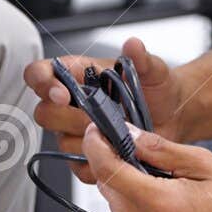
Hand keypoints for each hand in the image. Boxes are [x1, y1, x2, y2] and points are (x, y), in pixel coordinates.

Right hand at [24, 37, 189, 185]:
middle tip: (97, 117)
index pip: (39, 74)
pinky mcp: (86, 156)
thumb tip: (134, 45)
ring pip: (62, 143)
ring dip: (89, 140)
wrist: (172, 116)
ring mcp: (75, 132)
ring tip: (117, 132)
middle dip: (69, 118)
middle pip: (44, 113)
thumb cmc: (155, 88)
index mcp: (76, 74)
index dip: (42, 82)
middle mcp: (70, 104)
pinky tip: (119, 151)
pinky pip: (79, 166)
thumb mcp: (153, 69)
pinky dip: (99, 161)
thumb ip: (141, 58)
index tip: (61, 92)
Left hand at [80, 122, 211, 211]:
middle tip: (139, 156)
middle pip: (110, 190)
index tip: (96, 132)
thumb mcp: (204, 165)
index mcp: (159, 204)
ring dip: (128, 194)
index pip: (108, 169)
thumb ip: (160, 149)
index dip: (96, 146)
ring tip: (162, 188)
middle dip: (117, 168)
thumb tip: (128, 134)